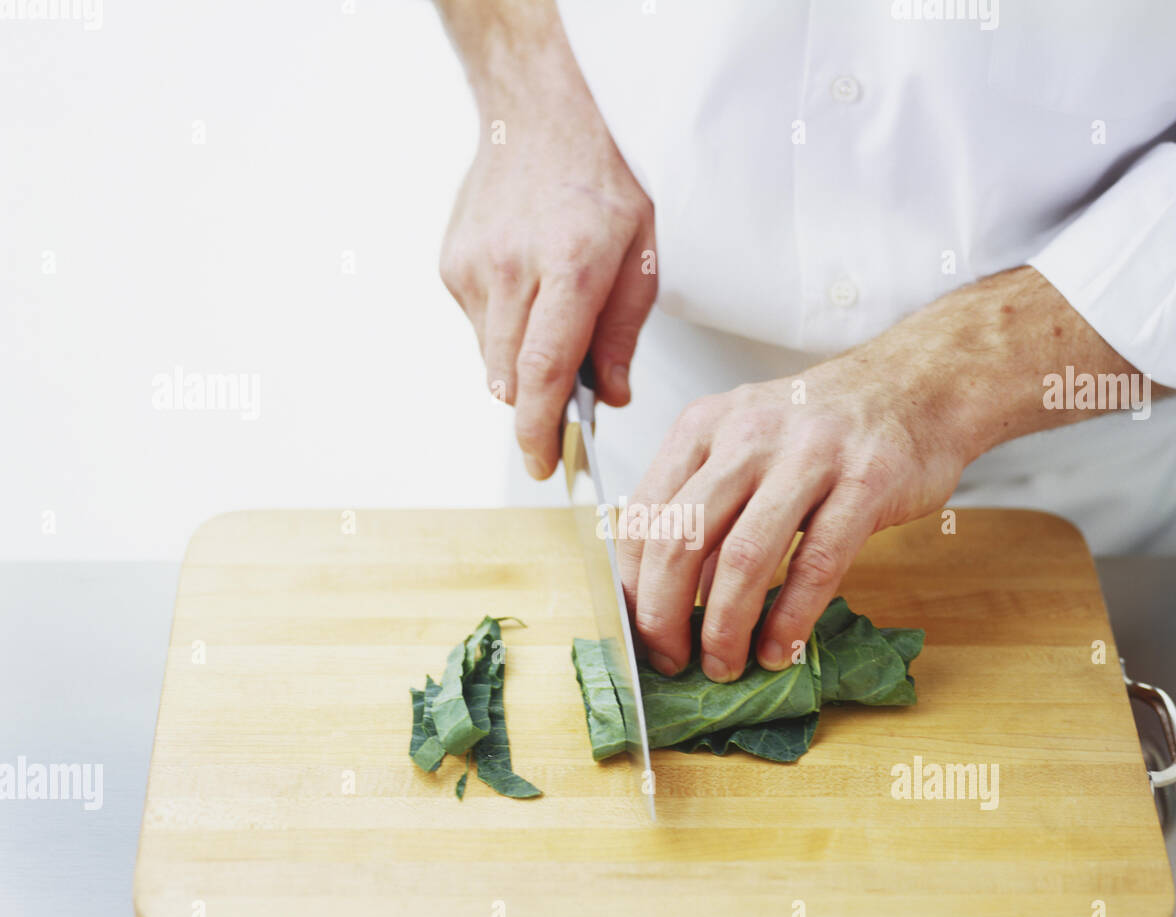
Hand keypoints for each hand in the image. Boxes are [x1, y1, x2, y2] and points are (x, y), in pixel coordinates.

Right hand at [439, 59, 655, 478]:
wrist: (540, 112)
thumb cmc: (602, 178)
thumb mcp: (644, 253)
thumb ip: (624, 332)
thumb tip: (612, 396)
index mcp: (571, 265)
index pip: (543, 371)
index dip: (540, 429)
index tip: (545, 465)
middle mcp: (513, 268)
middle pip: (509, 379)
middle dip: (533, 409)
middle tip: (562, 409)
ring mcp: (473, 266)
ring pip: (490, 359)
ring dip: (519, 365)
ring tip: (551, 318)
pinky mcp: (451, 265)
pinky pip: (476, 327)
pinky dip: (502, 330)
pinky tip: (525, 290)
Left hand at [619, 266, 1161, 680]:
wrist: (918, 385)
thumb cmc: (823, 429)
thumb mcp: (748, 447)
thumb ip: (708, 510)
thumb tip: (672, 598)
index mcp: (705, 426)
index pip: (642, 515)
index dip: (633, 585)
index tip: (640, 629)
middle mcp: (748, 434)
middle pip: (681, 539)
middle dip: (665, 615)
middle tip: (671, 660)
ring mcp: (809, 455)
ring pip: (743, 558)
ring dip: (725, 627)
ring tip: (725, 666)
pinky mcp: (866, 482)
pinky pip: (815, 565)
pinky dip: (790, 619)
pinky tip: (779, 649)